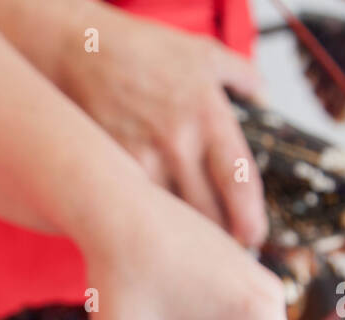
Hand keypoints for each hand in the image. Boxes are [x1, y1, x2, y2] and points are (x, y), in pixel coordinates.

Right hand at [55, 9, 266, 246]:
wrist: (81, 52)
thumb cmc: (141, 51)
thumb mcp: (204, 52)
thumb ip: (243, 76)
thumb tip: (264, 101)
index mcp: (208, 115)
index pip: (239, 181)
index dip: (251, 218)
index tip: (254, 236)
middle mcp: (178, 142)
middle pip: (207, 212)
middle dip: (220, 236)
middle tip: (224, 244)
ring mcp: (142, 159)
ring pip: (172, 218)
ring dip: (182, 233)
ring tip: (186, 237)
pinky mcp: (113, 169)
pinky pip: (139, 207)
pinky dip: (149, 219)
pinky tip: (152, 222)